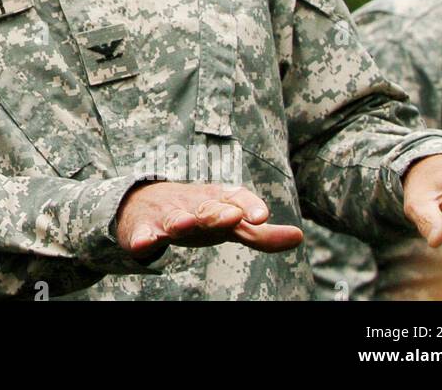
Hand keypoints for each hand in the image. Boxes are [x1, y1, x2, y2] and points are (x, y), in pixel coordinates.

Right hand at [115, 181, 303, 259]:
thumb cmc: (197, 214)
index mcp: (217, 202)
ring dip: (180, 220)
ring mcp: (167, 216)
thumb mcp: (229, 223)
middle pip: (207, 208)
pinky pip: (142, 234)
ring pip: (174, 218)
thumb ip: (261, 234)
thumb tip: (299, 237)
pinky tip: (144, 243)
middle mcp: (193, 205)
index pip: (236, 199)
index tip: (261, 217)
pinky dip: (142, 238)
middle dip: (217, 212)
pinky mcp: (143, 229)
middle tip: (231, 216)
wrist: (143, 202)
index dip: (249, 206)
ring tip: (186, 223)